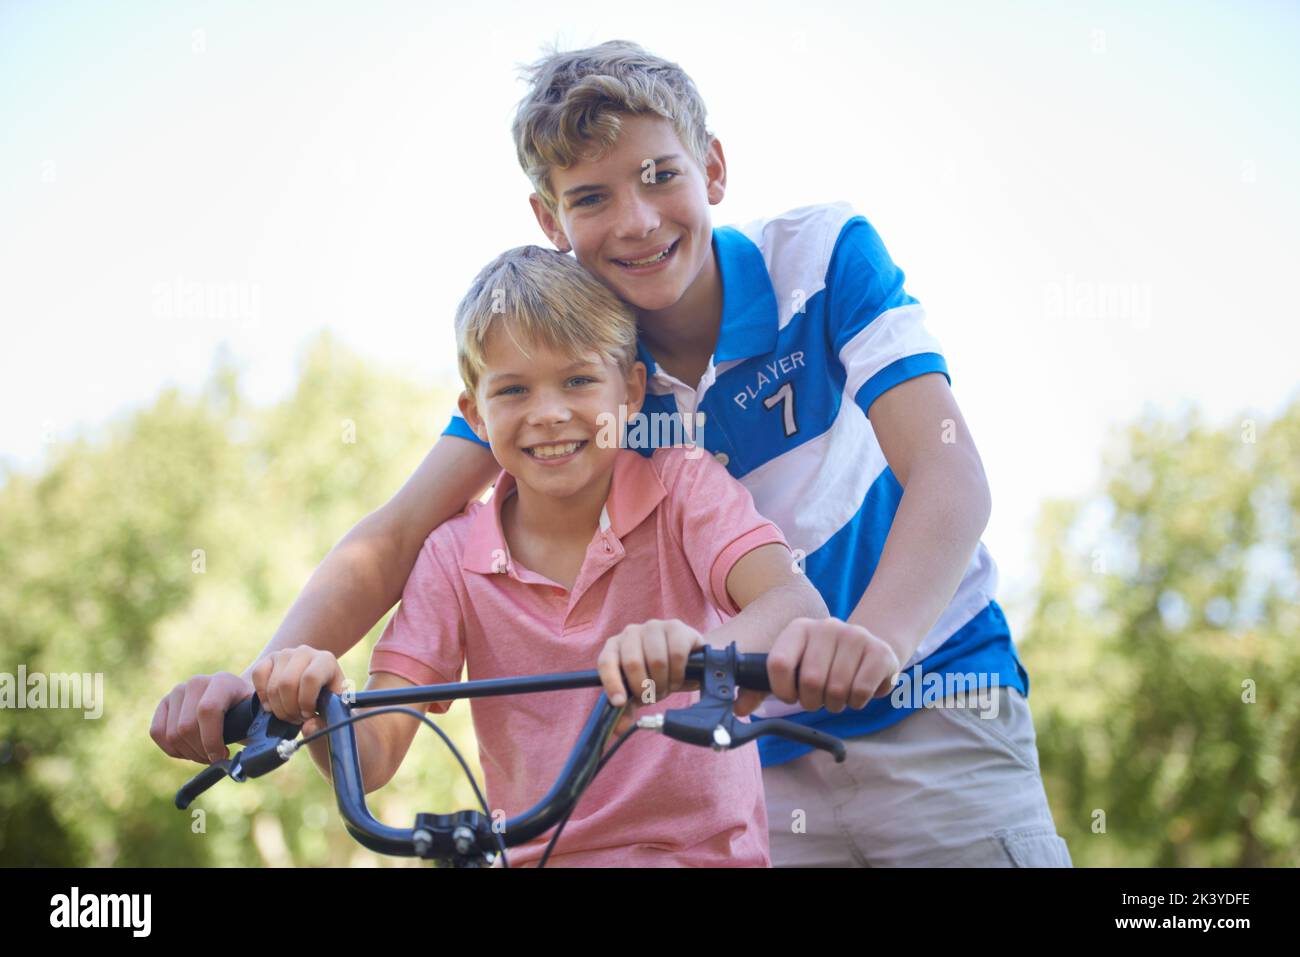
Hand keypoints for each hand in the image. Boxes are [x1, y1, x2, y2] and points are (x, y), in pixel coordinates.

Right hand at [151, 671, 254, 764]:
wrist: (234, 700)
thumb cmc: (247, 713)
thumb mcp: (256, 718)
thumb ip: (254, 731)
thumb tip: (250, 755)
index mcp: (223, 681)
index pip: (207, 710)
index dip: (211, 739)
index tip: (222, 756)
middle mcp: (197, 682)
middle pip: (186, 727)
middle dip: (201, 751)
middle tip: (215, 759)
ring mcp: (178, 691)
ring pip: (172, 734)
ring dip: (189, 754)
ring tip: (206, 754)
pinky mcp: (164, 704)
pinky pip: (157, 733)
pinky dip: (173, 749)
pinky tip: (190, 750)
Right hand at [249, 646, 346, 737]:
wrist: (313, 684)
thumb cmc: (325, 699)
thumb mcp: (331, 710)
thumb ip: (324, 722)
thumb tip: (308, 726)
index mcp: (326, 660)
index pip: (310, 678)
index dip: (306, 701)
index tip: (308, 714)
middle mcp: (305, 652)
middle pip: (287, 684)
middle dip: (290, 709)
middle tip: (297, 718)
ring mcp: (285, 653)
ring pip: (273, 686)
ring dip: (278, 708)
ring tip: (289, 713)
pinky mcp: (269, 658)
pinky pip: (258, 675)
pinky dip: (262, 696)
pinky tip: (272, 705)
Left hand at [597, 620, 703, 735]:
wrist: (686, 661)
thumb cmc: (655, 675)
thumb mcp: (638, 693)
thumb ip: (626, 710)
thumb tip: (618, 730)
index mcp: (614, 647)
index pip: (606, 662)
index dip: (612, 683)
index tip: (620, 703)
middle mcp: (631, 633)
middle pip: (633, 663)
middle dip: (645, 688)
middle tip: (654, 696)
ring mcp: (653, 627)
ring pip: (657, 660)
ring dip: (664, 682)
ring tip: (667, 686)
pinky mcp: (676, 627)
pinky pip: (676, 654)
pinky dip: (678, 673)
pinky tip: (678, 677)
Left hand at [767, 618, 900, 712]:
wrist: (868, 648)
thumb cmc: (823, 664)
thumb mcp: (792, 670)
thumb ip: (761, 688)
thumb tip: (738, 709)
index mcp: (798, 629)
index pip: (779, 663)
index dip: (783, 690)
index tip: (792, 695)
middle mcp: (826, 627)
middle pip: (810, 681)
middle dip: (813, 701)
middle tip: (820, 697)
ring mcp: (855, 636)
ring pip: (837, 690)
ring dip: (836, 703)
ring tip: (839, 693)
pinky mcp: (879, 652)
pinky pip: (861, 691)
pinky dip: (858, 702)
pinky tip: (858, 690)